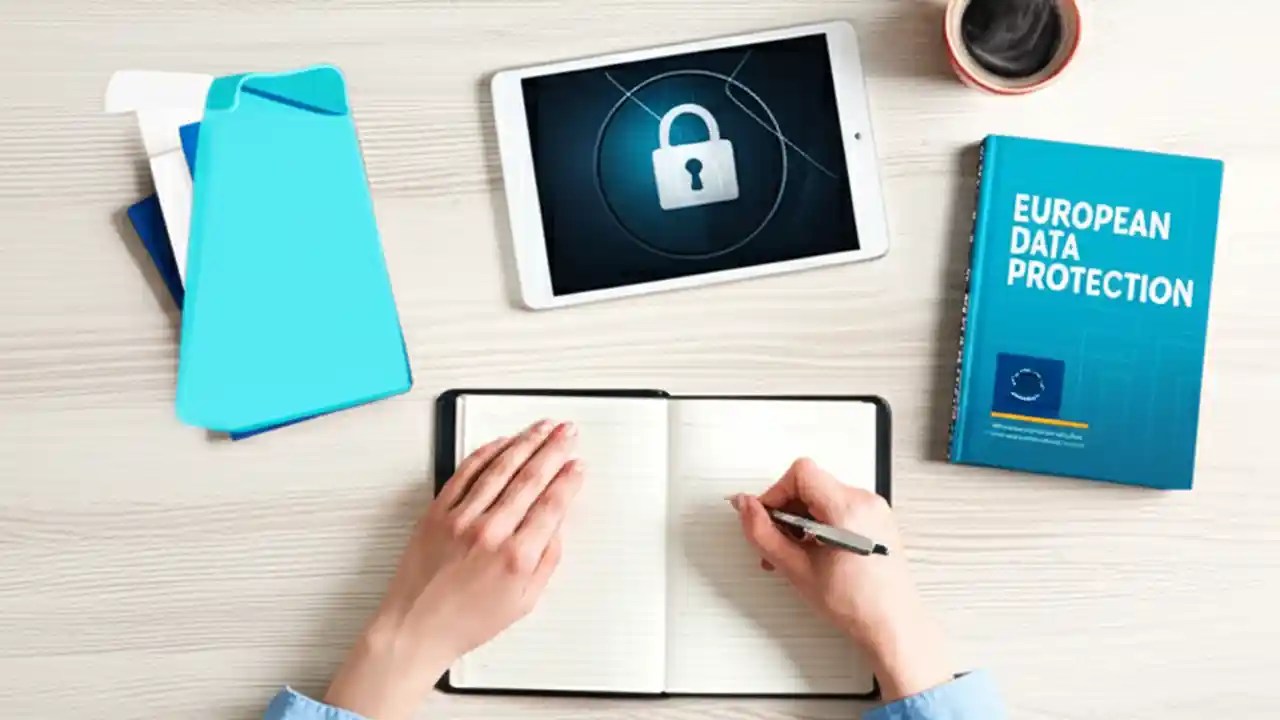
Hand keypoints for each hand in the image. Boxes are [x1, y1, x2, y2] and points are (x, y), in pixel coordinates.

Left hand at [324, 419, 582, 719]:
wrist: (415, 628)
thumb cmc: (465, 621)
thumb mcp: (524, 602)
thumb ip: (547, 561)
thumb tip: (557, 526)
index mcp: (517, 557)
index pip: (552, 504)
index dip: (569, 479)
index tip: (577, 465)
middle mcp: (490, 532)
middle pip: (531, 478)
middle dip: (554, 449)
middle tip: (567, 432)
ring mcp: (462, 518)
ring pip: (501, 467)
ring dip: (526, 442)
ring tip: (542, 428)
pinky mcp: (437, 512)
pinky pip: (466, 472)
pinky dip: (486, 452)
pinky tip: (502, 442)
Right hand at [729, 458, 952, 701]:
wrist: (892, 625)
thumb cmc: (857, 605)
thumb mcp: (797, 569)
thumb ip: (763, 533)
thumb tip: (746, 508)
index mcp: (848, 509)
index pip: (801, 473)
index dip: (775, 492)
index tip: (767, 516)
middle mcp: (866, 502)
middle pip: (810, 484)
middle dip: (787, 510)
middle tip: (779, 541)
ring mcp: (875, 510)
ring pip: (822, 496)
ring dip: (802, 519)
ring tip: (797, 552)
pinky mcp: (877, 520)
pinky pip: (839, 507)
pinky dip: (820, 523)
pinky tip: (815, 551)